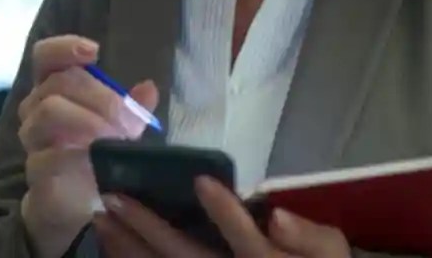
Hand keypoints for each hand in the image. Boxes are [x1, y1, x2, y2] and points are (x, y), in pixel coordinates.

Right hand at [16, 35, 158, 257]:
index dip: (65, 48)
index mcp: (53, 90)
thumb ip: (131, 108)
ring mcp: (33, 140)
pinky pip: (49, 155)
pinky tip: (96, 163)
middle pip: (59, 83)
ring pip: (48, 112)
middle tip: (131, 121)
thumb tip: (149, 87)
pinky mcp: (36, 171)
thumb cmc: (92, 156)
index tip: (94, 51)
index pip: (46, 57)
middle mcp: (35, 109)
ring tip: (116, 140)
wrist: (72, 205)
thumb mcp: (118, 129)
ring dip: (89, 122)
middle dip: (101, 98)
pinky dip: (77, 156)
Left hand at [93, 176, 350, 257]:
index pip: (246, 239)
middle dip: (149, 227)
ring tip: (101, 218)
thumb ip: (309, 237)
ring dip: (129, 248)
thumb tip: (278, 216)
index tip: (201, 181)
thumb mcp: (330, 252)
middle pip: (187, 257)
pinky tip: (109, 245)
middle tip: (114, 197)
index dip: (226, 212)